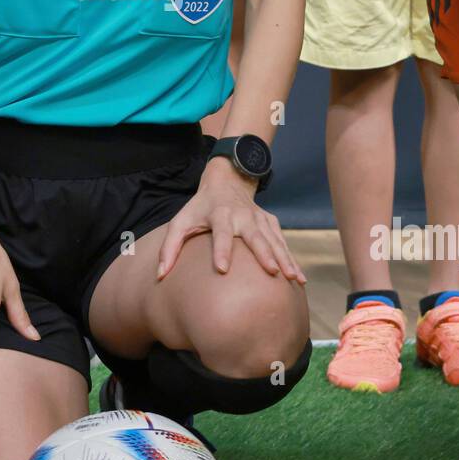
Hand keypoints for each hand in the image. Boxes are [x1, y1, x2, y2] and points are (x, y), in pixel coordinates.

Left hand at [156, 158, 305, 283]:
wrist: (227, 180)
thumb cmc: (200, 207)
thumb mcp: (181, 221)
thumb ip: (169, 248)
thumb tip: (160, 275)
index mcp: (219, 215)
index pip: (221, 234)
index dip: (222, 250)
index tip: (223, 269)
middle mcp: (242, 216)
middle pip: (255, 237)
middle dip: (265, 254)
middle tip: (272, 272)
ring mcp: (259, 218)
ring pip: (274, 240)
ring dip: (285, 259)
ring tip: (293, 279)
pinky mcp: (270, 221)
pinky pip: (282, 242)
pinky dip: (291, 258)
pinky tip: (298, 278)